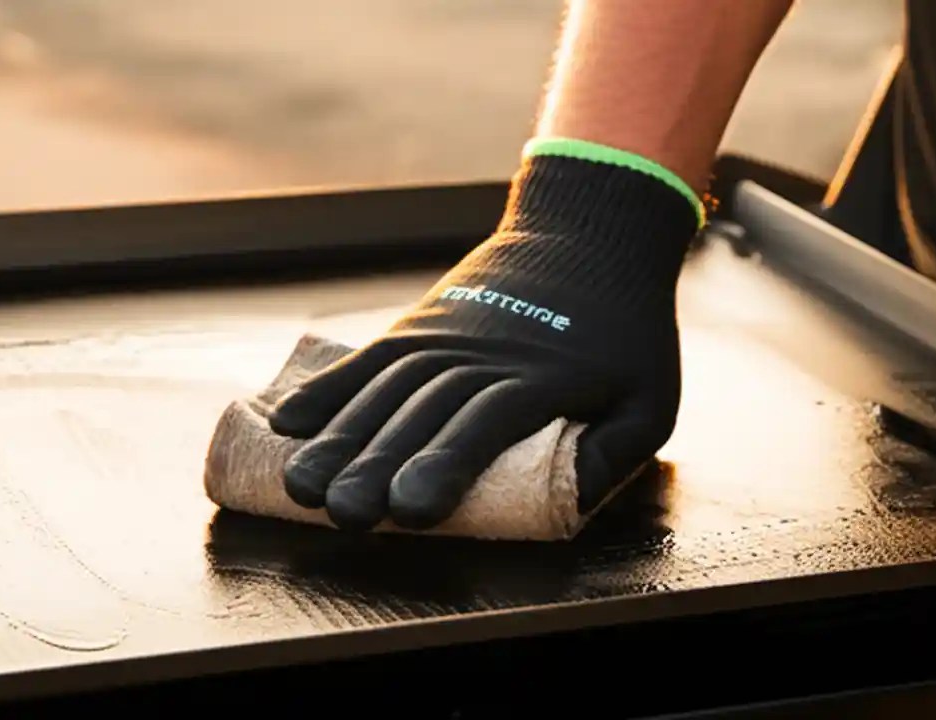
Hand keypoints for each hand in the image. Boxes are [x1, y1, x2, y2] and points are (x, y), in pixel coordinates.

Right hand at [268, 153, 698, 530]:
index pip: (485, 422)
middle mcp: (481, 353)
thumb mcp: (649, 399)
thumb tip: (562, 503)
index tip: (409, 509)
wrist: (588, 234)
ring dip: (338, 437)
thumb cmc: (623, 334)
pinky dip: (325, 389)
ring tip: (300, 485)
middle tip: (340, 513)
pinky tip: (286, 423)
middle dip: (376, 465)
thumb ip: (609, 456)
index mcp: (541, 377)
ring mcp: (442, 334)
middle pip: (420, 411)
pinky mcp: (418, 325)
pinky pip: (365, 358)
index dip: (445, 464)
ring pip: (382, 387)